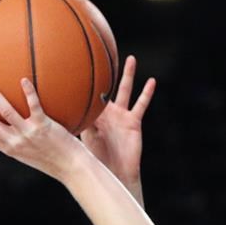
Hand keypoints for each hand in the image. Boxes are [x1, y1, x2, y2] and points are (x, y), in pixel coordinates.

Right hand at [0, 78, 89, 180]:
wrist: (72, 168)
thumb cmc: (56, 160)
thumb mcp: (34, 152)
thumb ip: (23, 139)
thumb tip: (20, 123)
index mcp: (10, 149)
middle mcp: (15, 142)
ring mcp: (28, 134)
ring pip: (5, 112)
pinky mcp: (43, 127)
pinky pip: (33, 106)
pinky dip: (28, 92)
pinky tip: (24, 79)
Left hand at [79, 55, 155, 185]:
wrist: (114, 172)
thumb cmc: (96, 159)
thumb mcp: (86, 138)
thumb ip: (82, 123)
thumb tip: (73, 111)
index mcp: (92, 115)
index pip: (88, 95)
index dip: (83, 82)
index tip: (77, 64)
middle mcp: (107, 112)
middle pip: (107, 86)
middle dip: (106, 72)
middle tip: (103, 52)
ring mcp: (121, 115)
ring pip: (126, 90)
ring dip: (129, 75)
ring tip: (131, 58)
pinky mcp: (133, 121)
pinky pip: (141, 105)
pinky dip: (146, 93)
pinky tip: (152, 81)